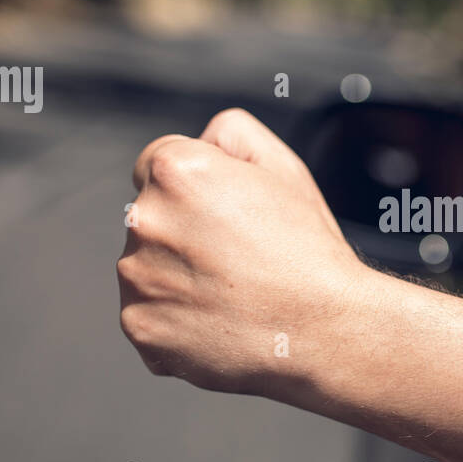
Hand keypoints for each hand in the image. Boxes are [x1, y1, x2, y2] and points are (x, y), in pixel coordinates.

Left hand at [117, 108, 369, 393]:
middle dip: (183, 232)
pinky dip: (175, 321)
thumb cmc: (308, 250)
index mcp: (175, 172)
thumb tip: (200, 140)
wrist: (324, 330)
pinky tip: (219, 320)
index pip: (154, 166)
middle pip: (150, 219)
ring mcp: (138, 279)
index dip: (194, 187)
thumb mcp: (283, 164)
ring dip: (176, 277)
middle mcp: (144, 220)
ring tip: (231, 292)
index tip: (224, 213)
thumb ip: (229, 132)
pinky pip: (149, 316)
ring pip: (146, 268)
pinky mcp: (141, 327)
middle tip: (236, 255)